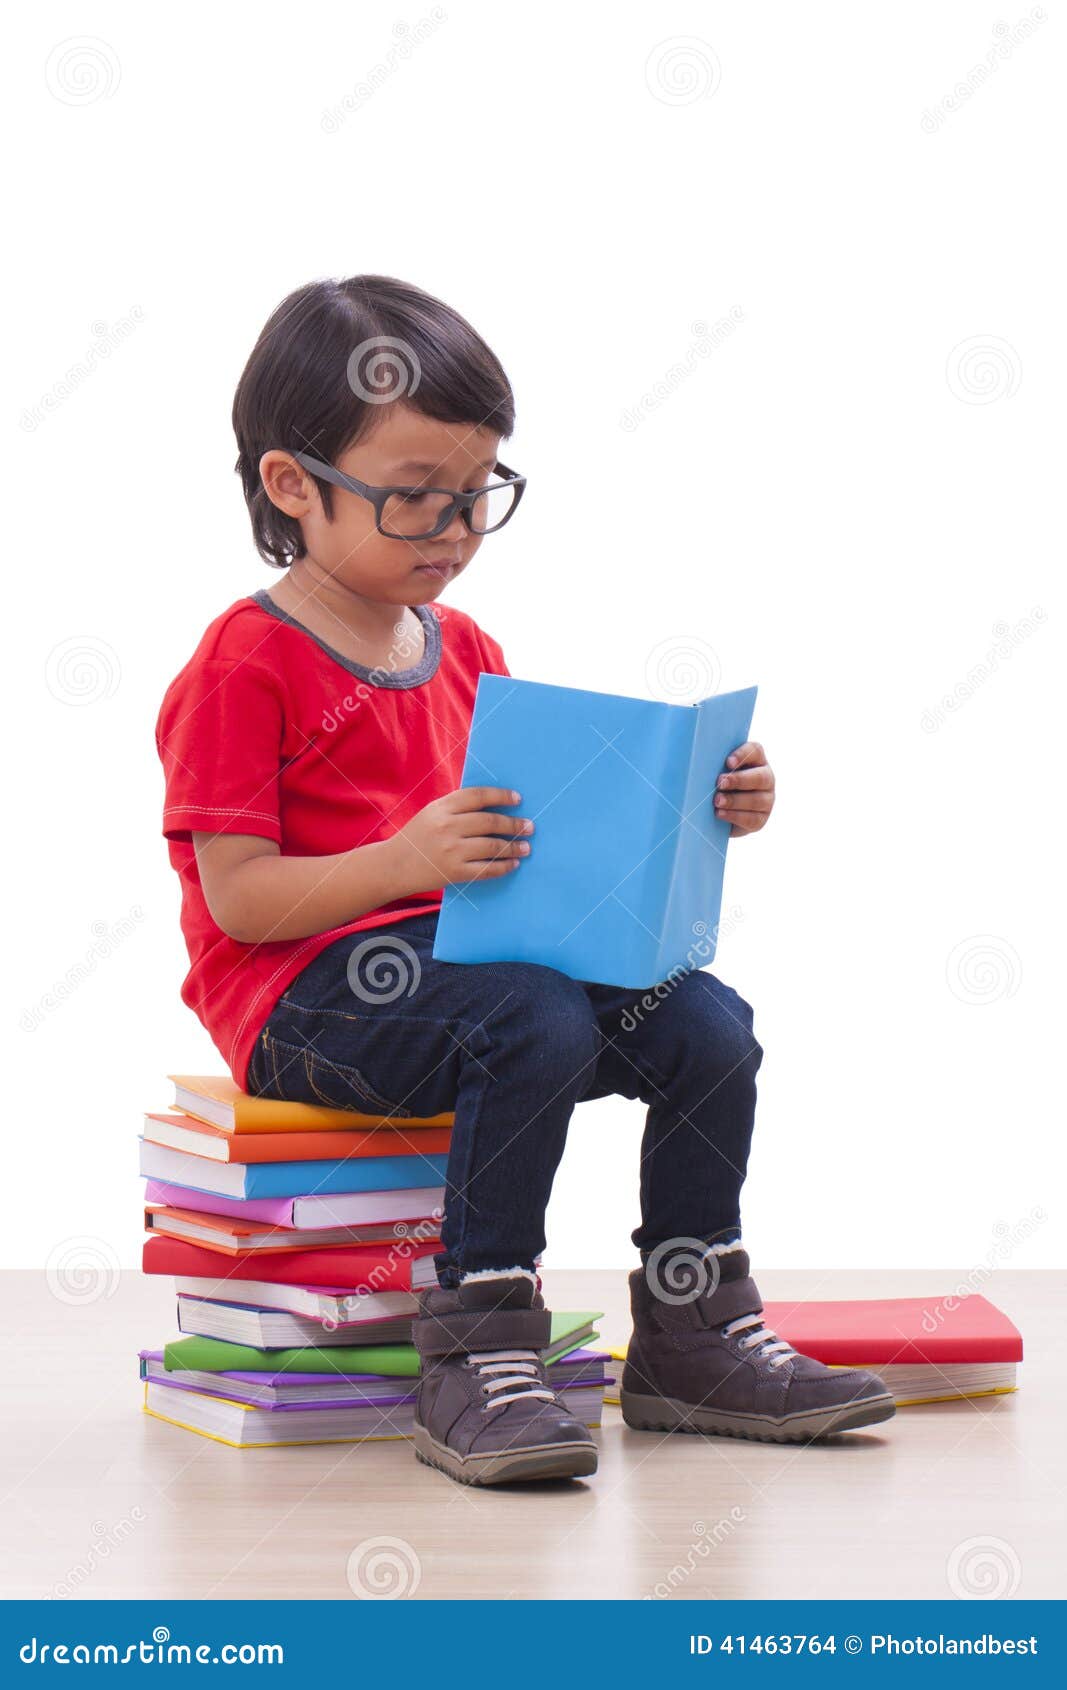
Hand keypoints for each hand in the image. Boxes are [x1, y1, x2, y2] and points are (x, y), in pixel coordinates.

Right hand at [390, 786, 533, 891]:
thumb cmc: (417, 837)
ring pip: (491, 846)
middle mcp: (447, 827)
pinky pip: (486, 869)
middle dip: (513, 824)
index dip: (501, 796)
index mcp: (441, 808)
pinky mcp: (454, 872)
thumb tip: (495, 804)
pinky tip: (513, 863)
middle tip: (530, 826)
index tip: (518, 800)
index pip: (478, 797)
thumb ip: (457, 807)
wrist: (393, 866)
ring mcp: (451, 851)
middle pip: (489, 822)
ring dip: (513, 846)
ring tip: (526, 847)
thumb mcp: (432, 813)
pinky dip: (503, 866)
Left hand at [713, 741, 774, 836]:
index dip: (743, 755)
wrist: (719, 813)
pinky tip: (720, 813)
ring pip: (757, 800)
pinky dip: (735, 816)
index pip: (755, 751)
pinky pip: (751, 819)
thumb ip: (712, 763)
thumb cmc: (715, 784)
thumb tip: (696, 759)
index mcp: (756, 761)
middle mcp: (766, 778)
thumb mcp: (715, 771)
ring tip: (717, 801)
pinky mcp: (761, 819)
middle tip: (720, 782)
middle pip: (759, 777)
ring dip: (735, 800)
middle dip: (738, 780)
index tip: (728, 762)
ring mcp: (766, 800)